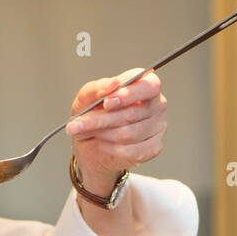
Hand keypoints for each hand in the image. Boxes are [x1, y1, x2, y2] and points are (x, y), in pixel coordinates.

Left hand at [65, 69, 167, 194]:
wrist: (91, 143)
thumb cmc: (94, 114)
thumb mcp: (87, 97)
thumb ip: (97, 88)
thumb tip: (112, 84)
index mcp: (145, 84)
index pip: (149, 86)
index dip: (129, 95)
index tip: (107, 103)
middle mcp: (156, 104)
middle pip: (133, 113)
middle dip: (102, 119)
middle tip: (78, 124)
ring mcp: (158, 126)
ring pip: (129, 133)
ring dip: (102, 134)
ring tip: (85, 132)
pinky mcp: (153, 147)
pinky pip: (133, 151)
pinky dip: (111, 149)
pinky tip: (101, 144)